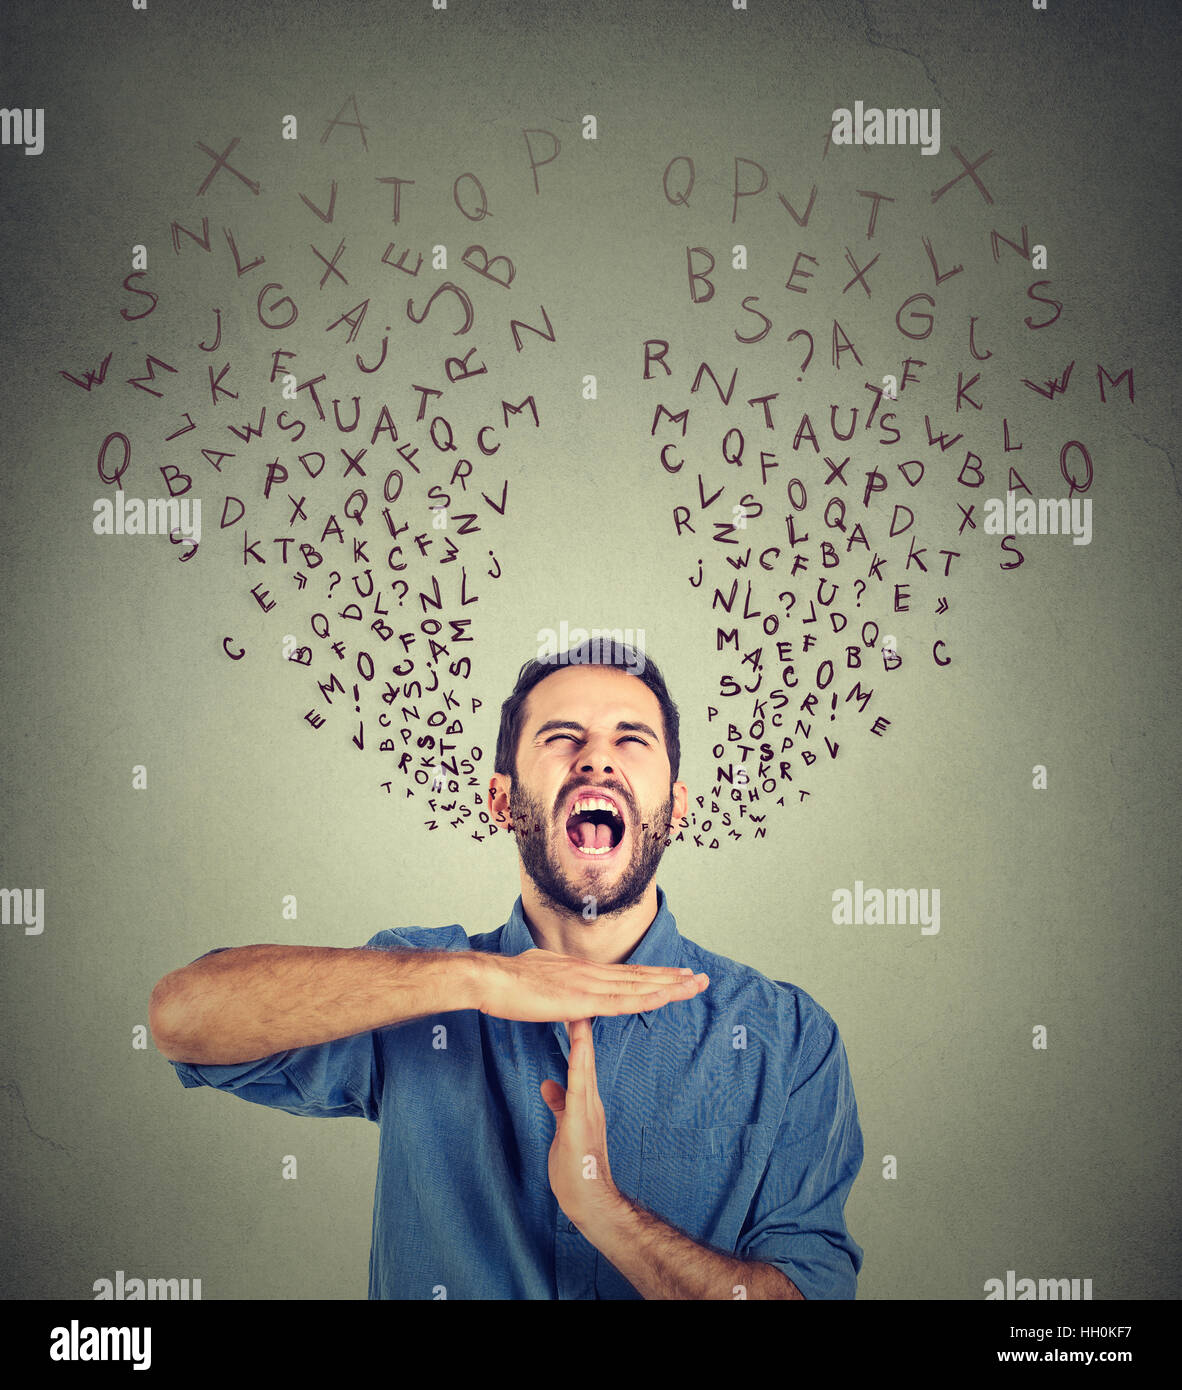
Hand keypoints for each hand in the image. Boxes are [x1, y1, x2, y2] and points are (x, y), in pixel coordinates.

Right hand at [475, 948, 707, 1022]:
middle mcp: (590, 972)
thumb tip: (560, 989)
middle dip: (671, 978)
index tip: (674, 975)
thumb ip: (556, 985)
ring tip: (696, 984)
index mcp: (580, 970)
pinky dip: (648, 998)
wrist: (490, 980)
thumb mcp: (538, 978)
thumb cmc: (506, 983)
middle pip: (639, 975)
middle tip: (699, 977)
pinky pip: (622, 1001)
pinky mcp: (581, 1000)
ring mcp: (588, 984)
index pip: (624, 973)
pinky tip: (667, 997)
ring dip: (670, 986)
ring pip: (638, 986)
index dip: (651, 975)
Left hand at [540, 1018, 621, 1227]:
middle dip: (583, 1025)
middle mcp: (591, 1099)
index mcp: (586, 1099)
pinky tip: (579, 1047)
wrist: (588, 1198)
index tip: (573, 1004)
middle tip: (581, 994)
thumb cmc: (575, 1168)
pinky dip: (580, 1065)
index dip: (578, 1032)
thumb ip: (558, 1104)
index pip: (581, 1059)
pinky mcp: (581, 1121)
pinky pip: (580, 1087)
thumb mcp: (563, 1128)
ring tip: (580, 1011)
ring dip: (582, 1039)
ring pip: (584, 1066)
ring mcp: (588, 1109)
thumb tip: (548, 1084)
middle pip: (586, 1056)